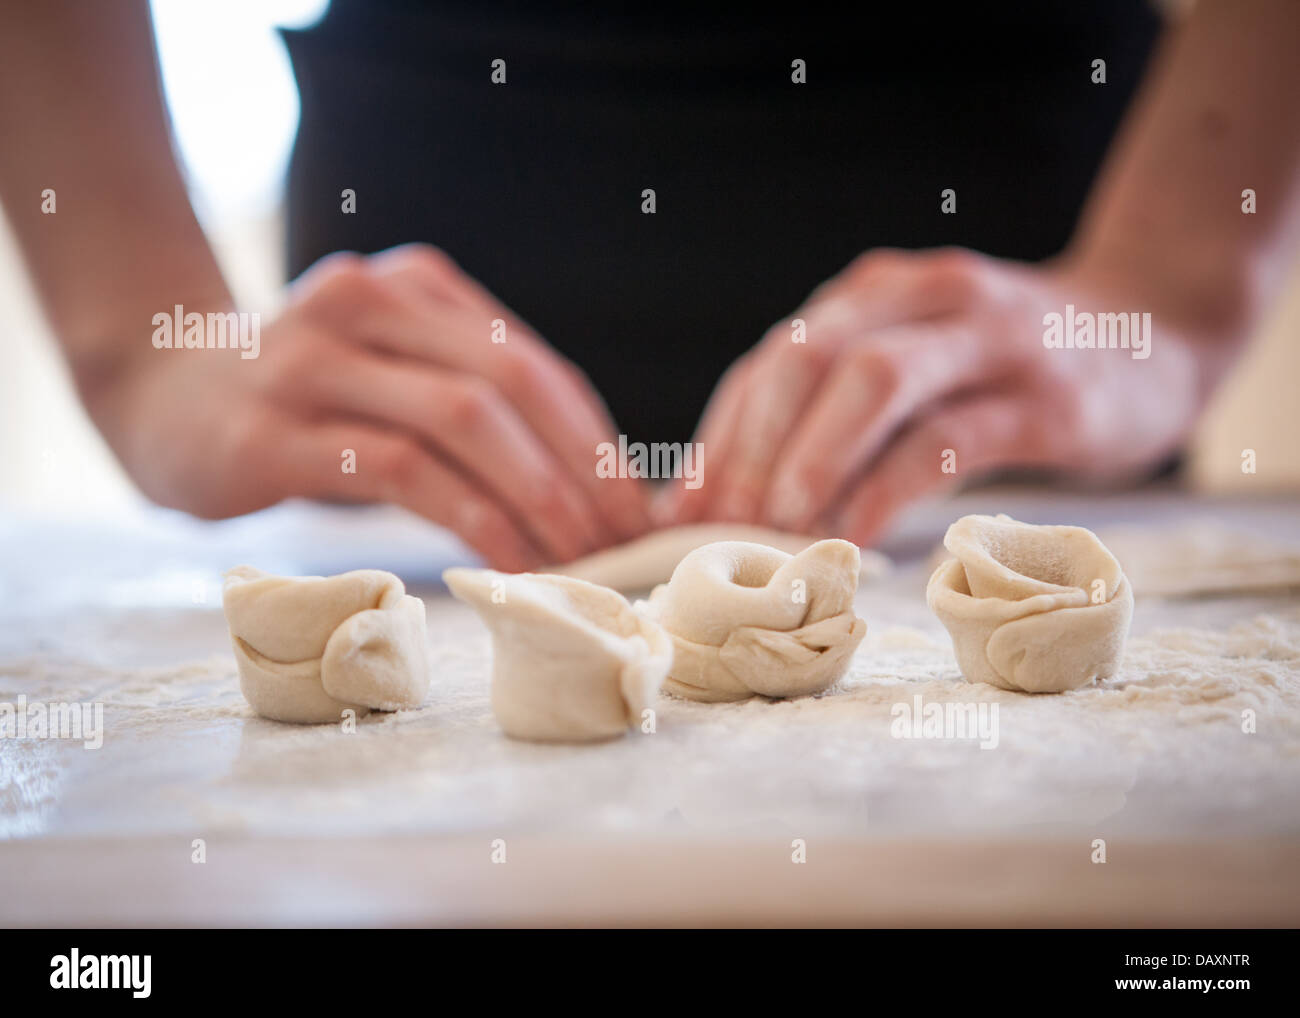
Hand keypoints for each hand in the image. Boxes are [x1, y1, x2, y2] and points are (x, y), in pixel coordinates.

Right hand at [86, 244, 650, 569]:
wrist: (163, 395)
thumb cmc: (307, 402)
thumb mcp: (393, 375)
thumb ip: (471, 401)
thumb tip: (588, 489)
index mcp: (414, 286)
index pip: (533, 364)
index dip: (595, 441)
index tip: (636, 509)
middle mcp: (368, 302)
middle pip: (511, 384)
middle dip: (582, 471)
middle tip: (621, 544)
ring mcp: (315, 359)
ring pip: (463, 421)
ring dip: (537, 498)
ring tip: (577, 561)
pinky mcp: (273, 429)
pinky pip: (401, 469)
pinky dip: (469, 516)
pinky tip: (505, 560)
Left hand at [662, 246, 1226, 543]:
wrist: (1151, 330)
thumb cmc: (1000, 366)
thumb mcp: (914, 361)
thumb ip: (837, 409)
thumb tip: (730, 497)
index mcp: (875, 293)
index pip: (773, 361)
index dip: (720, 438)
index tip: (684, 512)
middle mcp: (924, 297)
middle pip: (807, 360)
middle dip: (752, 449)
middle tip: (724, 529)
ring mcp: (987, 341)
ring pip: (873, 384)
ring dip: (812, 461)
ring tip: (780, 529)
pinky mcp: (1043, 398)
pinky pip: (947, 439)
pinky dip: (889, 490)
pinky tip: (858, 536)